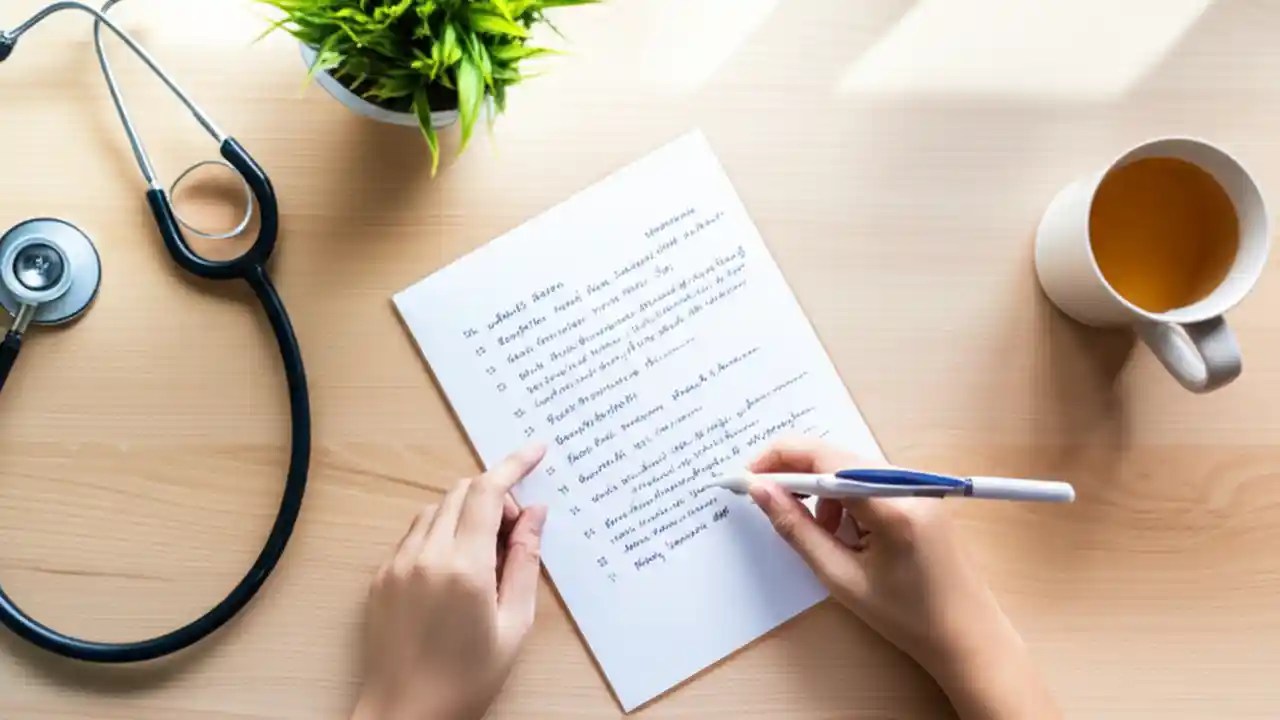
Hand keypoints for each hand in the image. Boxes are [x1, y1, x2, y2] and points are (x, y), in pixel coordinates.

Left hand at [354, 444, 548, 719]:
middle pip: (460, 492)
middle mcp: (425, 557)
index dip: (514, 465)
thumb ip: (525, 561)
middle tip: (514, 534)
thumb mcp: (514, 624)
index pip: (488, 492)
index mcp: (464, 567)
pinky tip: (454, 572)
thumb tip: (535, 514)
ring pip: (435, 510)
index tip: (536, 451)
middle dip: (493, 498)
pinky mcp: (380, 577)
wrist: (405, 715)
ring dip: (464, 515)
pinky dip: (440, 535)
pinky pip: (414, 536)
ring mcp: (396, 565)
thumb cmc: (468, 680)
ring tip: (485, 558)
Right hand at [747, 437, 1058, 719]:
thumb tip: (760, 492)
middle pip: (835, 456)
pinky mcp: (921, 494)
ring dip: (822, 492)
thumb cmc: (906, 617)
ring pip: (849, 467)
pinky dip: (846, 499)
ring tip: (823, 538)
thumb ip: (796, 529)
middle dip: (796, 476)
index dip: (777, 461)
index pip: (823, 459)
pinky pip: (869, 480)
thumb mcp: (840, 576)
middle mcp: (909, 483)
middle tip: (767, 502)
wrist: (966, 636)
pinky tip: (847, 535)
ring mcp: (919, 485)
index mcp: (892, 504)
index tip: (745, 478)